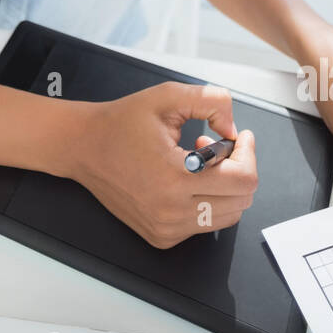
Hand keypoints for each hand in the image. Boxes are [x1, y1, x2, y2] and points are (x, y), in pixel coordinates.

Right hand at [68, 81, 256, 247]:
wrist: (83, 147)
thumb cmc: (122, 122)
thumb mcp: (168, 96)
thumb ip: (212, 102)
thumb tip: (234, 130)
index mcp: (175, 177)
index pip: (243, 181)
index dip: (248, 154)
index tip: (240, 137)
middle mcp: (171, 210)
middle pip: (241, 201)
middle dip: (237, 168)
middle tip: (215, 145)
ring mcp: (166, 228)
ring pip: (227, 216)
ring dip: (223, 187)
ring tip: (199, 161)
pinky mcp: (161, 236)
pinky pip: (204, 224)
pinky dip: (206, 202)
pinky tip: (185, 179)